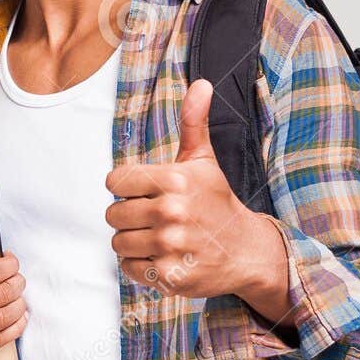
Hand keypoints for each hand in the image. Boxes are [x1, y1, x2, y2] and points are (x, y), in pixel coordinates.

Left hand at [104, 78, 287, 301]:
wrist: (246, 251)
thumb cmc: (217, 203)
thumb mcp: (204, 161)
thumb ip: (193, 123)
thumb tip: (201, 84)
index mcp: (175, 180)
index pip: (115, 181)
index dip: (126, 187)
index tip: (145, 192)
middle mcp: (172, 212)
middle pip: (113, 214)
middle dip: (128, 216)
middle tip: (153, 218)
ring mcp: (170, 246)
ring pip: (118, 242)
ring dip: (132, 241)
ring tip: (157, 237)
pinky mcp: (170, 276)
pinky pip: (129, 267)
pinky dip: (140, 265)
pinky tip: (162, 257)